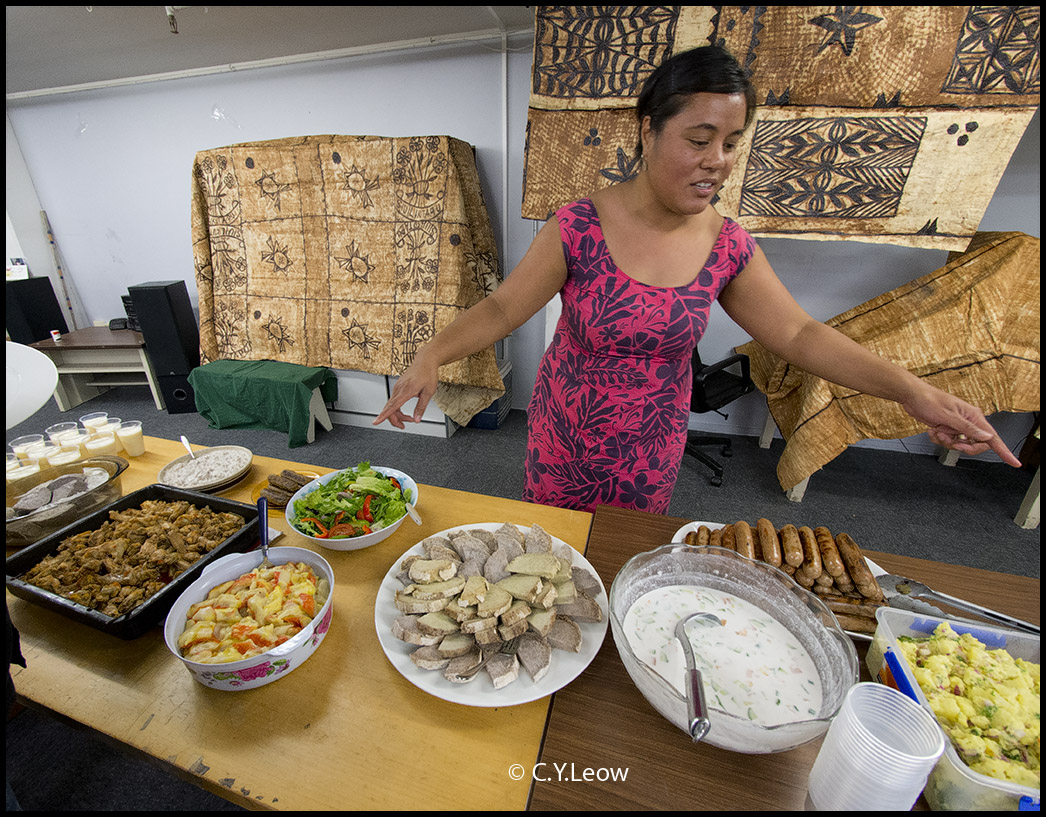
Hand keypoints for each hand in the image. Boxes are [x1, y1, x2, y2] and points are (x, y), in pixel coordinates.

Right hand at [372, 353, 438, 428]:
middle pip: (389, 409)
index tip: (376, 422)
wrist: (425, 361)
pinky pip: (393, 401)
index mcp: (406, 390)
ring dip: (398, 415)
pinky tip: (404, 412)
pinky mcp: (398, 387)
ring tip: (409, 418)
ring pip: (391, 406)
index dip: (383, 415)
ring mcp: (397, 387)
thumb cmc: (428, 373)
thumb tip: (417, 419)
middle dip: (395, 420)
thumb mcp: (429, 392)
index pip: (392, 406)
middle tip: (404, 425)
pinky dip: (397, 409)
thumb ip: (421, 407)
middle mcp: (399, 389)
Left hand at [902, 385, 1021, 466]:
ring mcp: (957, 426)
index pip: (993, 437)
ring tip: (938, 430)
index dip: (1004, 451)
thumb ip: (968, 428)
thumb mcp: (949, 416)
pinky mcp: (947, 429)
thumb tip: (987, 436)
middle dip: (962, 446)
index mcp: (974, 416)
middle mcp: (968, 422)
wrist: (913, 397)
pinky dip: (939, 438)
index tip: (1014, 462)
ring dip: (946, 441)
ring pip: (960, 445)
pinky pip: (948, 442)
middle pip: (976, 445)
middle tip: (950, 440)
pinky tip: (933, 429)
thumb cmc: (929, 400)